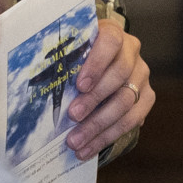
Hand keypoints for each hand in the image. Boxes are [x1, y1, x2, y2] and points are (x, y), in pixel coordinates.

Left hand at [65, 17, 153, 157]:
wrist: (101, 62)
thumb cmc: (78, 56)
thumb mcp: (71, 51)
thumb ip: (62, 59)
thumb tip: (36, 79)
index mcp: (113, 34)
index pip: (110, 43)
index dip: (97, 64)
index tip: (79, 85)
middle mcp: (132, 53)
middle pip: (119, 76)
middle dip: (94, 100)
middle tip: (72, 116)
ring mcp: (142, 76)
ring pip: (126, 102)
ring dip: (99, 125)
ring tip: (75, 141)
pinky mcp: (147, 97)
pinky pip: (132, 120)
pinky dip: (108, 137)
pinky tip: (88, 149)